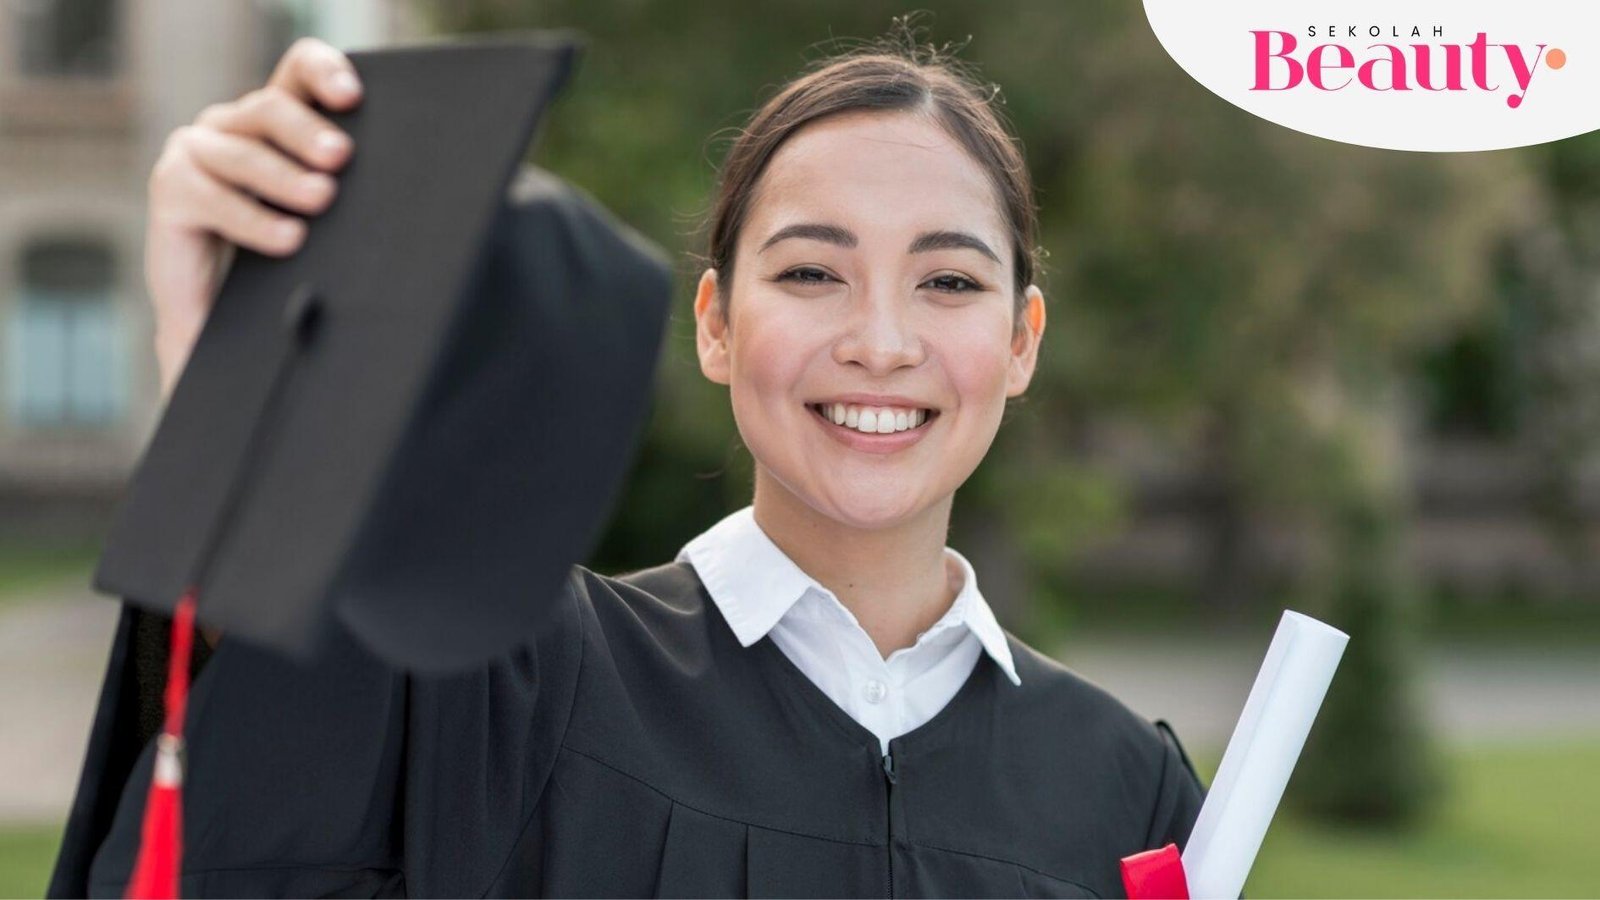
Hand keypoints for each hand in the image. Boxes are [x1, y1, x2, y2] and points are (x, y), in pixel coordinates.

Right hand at [145, 37, 361, 396]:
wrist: (229, 321)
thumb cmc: (285, 260)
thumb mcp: (320, 217)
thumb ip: (339, 185)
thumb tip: (398, 184)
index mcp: (274, 117)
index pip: (298, 70)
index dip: (324, 72)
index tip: (353, 97)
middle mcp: (231, 124)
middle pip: (270, 107)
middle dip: (308, 131)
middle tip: (341, 158)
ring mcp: (196, 152)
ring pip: (242, 152)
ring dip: (284, 176)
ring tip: (322, 198)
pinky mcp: (170, 190)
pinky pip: (210, 197)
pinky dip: (252, 220)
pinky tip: (287, 238)